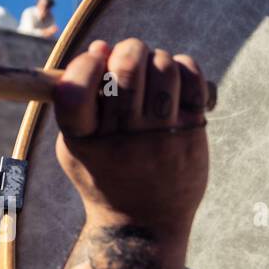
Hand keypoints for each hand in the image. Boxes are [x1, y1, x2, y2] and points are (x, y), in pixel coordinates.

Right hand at [52, 38, 209, 242]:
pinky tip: (175, 79)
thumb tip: (101, 45)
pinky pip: (192, 79)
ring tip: (153, 74)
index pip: (75, 88)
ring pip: (163, 68)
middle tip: (130, 59)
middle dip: (128, 51)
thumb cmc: (104, 175)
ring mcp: (159, 138)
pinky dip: (184, 67)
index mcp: (82, 140)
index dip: (85, 64)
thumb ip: (81, 98)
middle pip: (126, 69)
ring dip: (157, 59)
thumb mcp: (77, 145)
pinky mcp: (190, 134)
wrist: (144, 224)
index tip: (94, 64)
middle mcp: (121, 140)